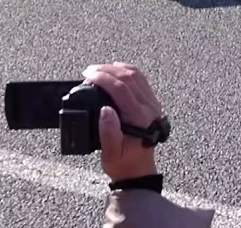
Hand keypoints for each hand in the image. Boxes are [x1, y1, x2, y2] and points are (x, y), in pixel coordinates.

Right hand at [82, 63, 162, 181]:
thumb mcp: (111, 153)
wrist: (139, 170)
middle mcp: (149, 107)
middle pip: (130, 78)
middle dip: (108, 70)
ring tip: (99, 69)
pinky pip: (141, 81)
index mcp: (139, 118)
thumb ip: (108, 132)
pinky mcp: (151, 104)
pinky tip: (116, 71)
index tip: (87, 75)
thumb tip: (105, 109)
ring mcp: (152, 104)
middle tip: (88, 70)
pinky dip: (128, 72)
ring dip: (117, 69)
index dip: (104, 78)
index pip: (121, 89)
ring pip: (137, 76)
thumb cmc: (123, 163)